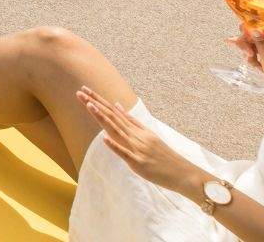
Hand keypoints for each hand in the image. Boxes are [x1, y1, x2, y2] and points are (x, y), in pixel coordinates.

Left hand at [78, 88, 205, 194]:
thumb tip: (116, 106)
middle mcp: (136, 135)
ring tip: (88, 105)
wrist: (183, 173)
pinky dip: (115, 146)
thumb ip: (132, 121)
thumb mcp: (148, 134)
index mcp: (137, 129)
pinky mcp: (139, 163)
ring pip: (117, 130)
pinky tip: (104, 138)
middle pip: (112, 117)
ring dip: (102, 118)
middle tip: (79, 91)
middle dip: (95, 104)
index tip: (85, 90)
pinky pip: (125, 153)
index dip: (98, 100)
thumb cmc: (163, 156)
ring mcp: (137, 148)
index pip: (113, 112)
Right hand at [225, 28, 263, 97]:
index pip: (258, 28)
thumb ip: (260, 43)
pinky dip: (256, 61)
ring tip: (254, 64)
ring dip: (250, 55)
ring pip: (255, 47)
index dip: (247, 33)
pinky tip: (258, 68)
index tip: (238, 40)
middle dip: (247, 46)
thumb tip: (253, 28)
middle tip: (247, 55)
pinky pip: (259, 55)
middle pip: (255, 37)